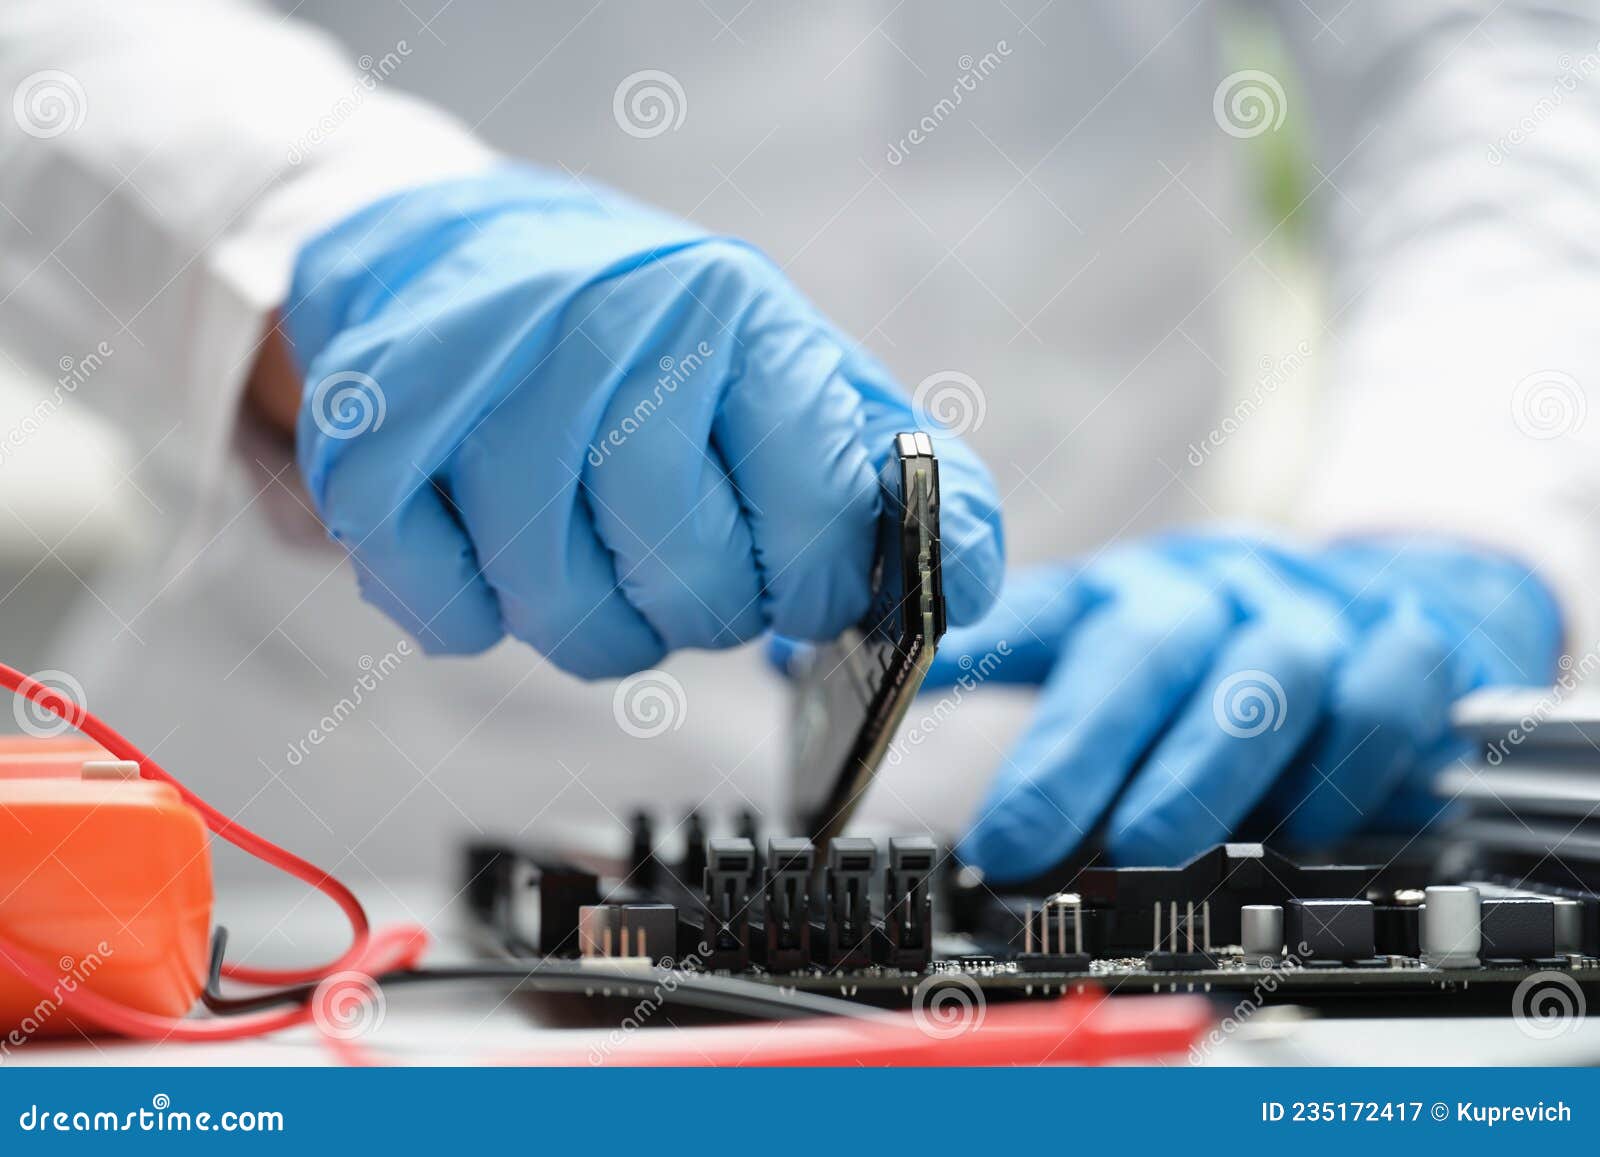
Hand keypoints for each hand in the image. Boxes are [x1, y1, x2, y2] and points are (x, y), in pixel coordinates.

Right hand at [283, 167, 1002, 676]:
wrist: (470, 259)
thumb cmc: (652, 339)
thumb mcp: (800, 373)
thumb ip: (901, 475)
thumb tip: (966, 582)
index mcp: (736, 316)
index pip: (819, 521)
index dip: (813, 583)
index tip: (792, 573)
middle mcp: (609, 334)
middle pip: (693, 592)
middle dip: (699, 607)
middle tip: (678, 551)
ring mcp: (482, 387)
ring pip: (569, 621)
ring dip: (591, 620)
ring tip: (589, 546)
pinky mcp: (372, 443)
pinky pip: (451, 618)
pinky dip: (476, 613)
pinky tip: (490, 543)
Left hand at [924, 533, 1560, 880]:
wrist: (1393, 610)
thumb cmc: (1220, 661)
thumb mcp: (1111, 660)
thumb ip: (1003, 683)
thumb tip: (831, 683)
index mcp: (1122, 594)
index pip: (1031, 611)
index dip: (958, 653)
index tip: (889, 688)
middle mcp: (1207, 592)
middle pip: (1140, 653)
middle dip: (1076, 754)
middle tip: (1015, 843)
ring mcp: (1308, 616)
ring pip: (1262, 680)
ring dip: (1201, 772)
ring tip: (1148, 849)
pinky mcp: (1403, 651)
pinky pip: (1375, 708)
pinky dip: (1340, 775)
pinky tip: (1302, 829)